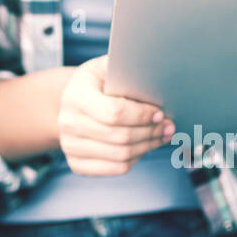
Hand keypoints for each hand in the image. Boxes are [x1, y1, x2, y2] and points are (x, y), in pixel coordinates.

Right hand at [57, 55, 173, 176]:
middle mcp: (68, 123)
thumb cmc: (94, 84)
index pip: (114, 112)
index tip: (159, 113)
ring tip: (160, 136)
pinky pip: (115, 168)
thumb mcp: (105, 68)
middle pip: (121, 136)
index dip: (142, 115)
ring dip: (147, 147)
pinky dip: (136, 159)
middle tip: (168, 126)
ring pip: (121, 155)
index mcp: (76, 96)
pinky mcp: (76, 163)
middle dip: (151, 132)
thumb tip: (156, 78)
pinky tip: (143, 147)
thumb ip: (126, 70)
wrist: (71, 102)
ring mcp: (70, 146)